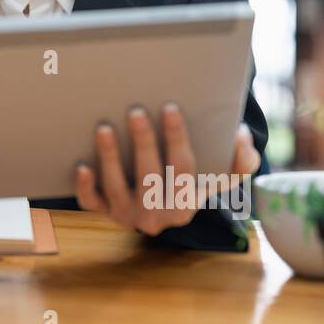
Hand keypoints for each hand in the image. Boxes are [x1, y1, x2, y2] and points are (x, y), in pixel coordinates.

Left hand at [74, 104, 260, 236]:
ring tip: (104, 128)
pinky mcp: (104, 213)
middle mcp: (158, 215)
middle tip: (135, 110)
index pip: (183, 169)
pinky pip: (92, 204)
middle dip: (142, 143)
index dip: (176, 138)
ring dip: (109, 159)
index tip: (169, 107)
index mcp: (187, 204)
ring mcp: (128, 215)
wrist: (163, 206)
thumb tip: (242, 135)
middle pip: (149, 177)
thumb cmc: (193, 179)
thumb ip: (241, 159)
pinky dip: (85, 187)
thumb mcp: (222, 174)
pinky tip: (82, 165)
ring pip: (116, 189)